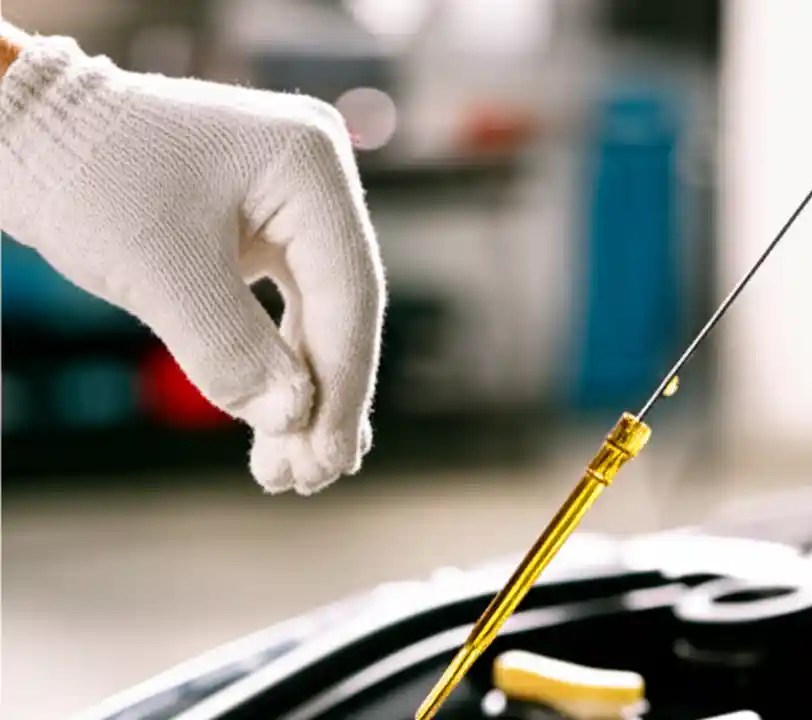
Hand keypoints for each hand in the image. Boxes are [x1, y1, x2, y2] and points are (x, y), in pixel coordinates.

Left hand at [0, 28, 384, 494]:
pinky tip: (275, 424)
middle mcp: (314, 177)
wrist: (19, 129)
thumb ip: (233, 350)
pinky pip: (283, 306)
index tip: (329, 459)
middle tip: (310, 478)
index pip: (348, 290)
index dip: (342, 384)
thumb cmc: (85, 178)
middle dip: (321, 398)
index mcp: (309, 163)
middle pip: (339, 307)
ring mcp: (290, 200)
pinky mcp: (260, 225)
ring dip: (300, 392)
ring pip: (315, 315)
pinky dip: (274, 363)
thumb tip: (294, 420)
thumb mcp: (160, 273)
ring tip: (290, 472)